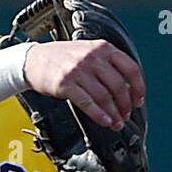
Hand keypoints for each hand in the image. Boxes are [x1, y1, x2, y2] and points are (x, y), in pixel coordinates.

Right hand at [22, 40, 145, 129]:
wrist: (33, 59)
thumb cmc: (61, 57)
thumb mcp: (88, 50)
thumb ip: (107, 63)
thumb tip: (126, 89)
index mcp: (102, 48)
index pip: (130, 69)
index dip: (138, 88)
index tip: (138, 100)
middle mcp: (92, 57)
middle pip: (118, 86)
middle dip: (125, 105)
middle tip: (125, 115)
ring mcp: (78, 70)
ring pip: (104, 96)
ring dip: (113, 114)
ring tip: (116, 123)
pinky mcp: (66, 83)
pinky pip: (87, 102)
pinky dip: (98, 114)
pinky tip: (104, 121)